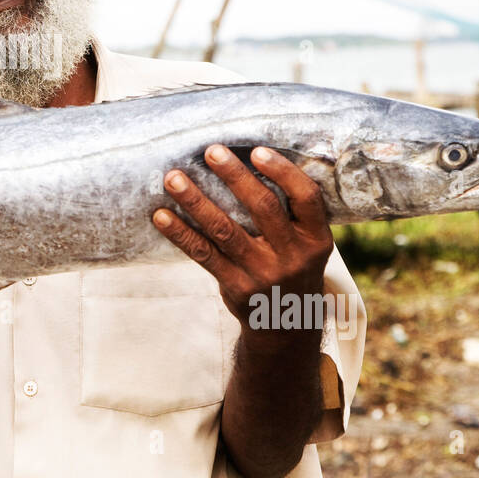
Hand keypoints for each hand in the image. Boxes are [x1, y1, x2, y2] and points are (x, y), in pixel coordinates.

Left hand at [151, 145, 333, 347]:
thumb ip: (291, 213)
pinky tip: (162, 216)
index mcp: (316, 238)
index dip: (283, 172)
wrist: (286, 327)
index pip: (306, 198)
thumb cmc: (292, 267)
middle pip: (263, 208)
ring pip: (225, 230)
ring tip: (173, 178)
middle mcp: (293, 256)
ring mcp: (263, 273)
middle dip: (235, 176)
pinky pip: (204, 255)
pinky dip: (181, 233)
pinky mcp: (236, 287)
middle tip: (211, 151)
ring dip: (196, 201)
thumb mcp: (308, 245)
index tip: (257, 150)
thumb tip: (248, 160)